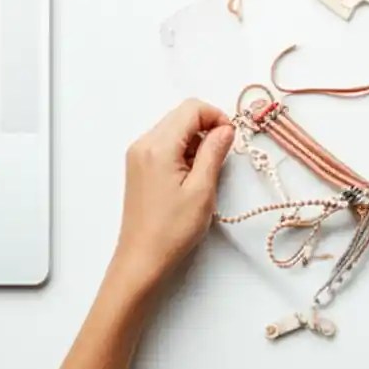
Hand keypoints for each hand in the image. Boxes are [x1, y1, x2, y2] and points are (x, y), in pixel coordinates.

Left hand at [113, 99, 234, 287]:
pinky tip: (190, 175)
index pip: (191, 109)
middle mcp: (143, 143)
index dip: (217, 117)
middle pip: (181, 115)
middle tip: (222, 156)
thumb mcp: (202, 190)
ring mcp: (137, 154)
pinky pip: (164, 144)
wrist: (141, 260)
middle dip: (207, 127)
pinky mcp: (138, 166)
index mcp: (158, 146)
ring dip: (195, 140)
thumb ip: (214, 152)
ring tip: (205, 171)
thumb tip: (226, 128)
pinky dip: (182, 150)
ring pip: (174, 128)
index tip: (231, 140)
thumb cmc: (173, 230)